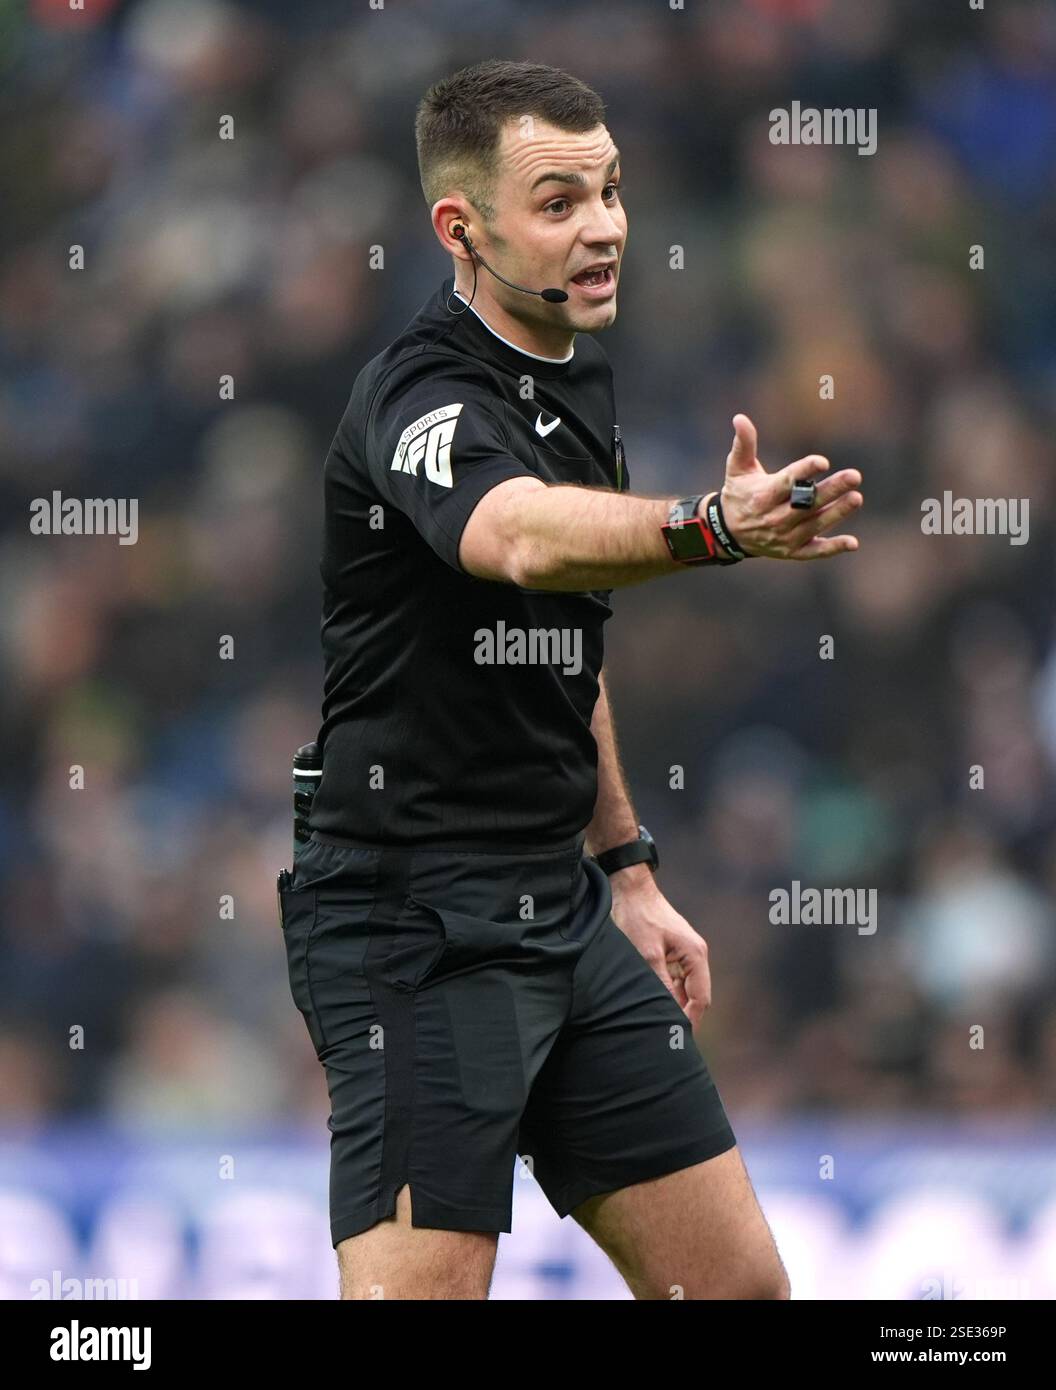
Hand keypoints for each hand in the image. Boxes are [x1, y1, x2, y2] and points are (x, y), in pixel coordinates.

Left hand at [609, 871, 711, 1027]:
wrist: (629, 888)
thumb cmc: (638, 917)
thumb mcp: (646, 955)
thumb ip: (660, 985)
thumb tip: (668, 1014)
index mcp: (695, 955)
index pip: (701, 998)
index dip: (690, 1021)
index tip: (676, 1038)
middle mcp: (696, 955)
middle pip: (696, 996)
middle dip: (684, 1015)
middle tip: (666, 1035)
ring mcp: (685, 953)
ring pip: (685, 989)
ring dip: (674, 1004)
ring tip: (657, 1022)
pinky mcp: (674, 951)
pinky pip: (676, 979)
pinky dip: (667, 992)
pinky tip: (652, 1001)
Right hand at [716, 413, 862, 559]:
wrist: (728, 533)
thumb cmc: (739, 493)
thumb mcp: (737, 468)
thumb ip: (744, 443)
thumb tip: (740, 418)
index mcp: (762, 496)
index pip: (786, 483)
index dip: (804, 471)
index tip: (822, 461)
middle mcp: (773, 518)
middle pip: (805, 504)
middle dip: (830, 490)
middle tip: (854, 476)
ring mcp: (784, 537)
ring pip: (814, 525)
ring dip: (837, 513)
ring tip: (856, 497)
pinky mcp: (792, 551)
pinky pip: (814, 552)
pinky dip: (833, 548)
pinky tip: (853, 543)